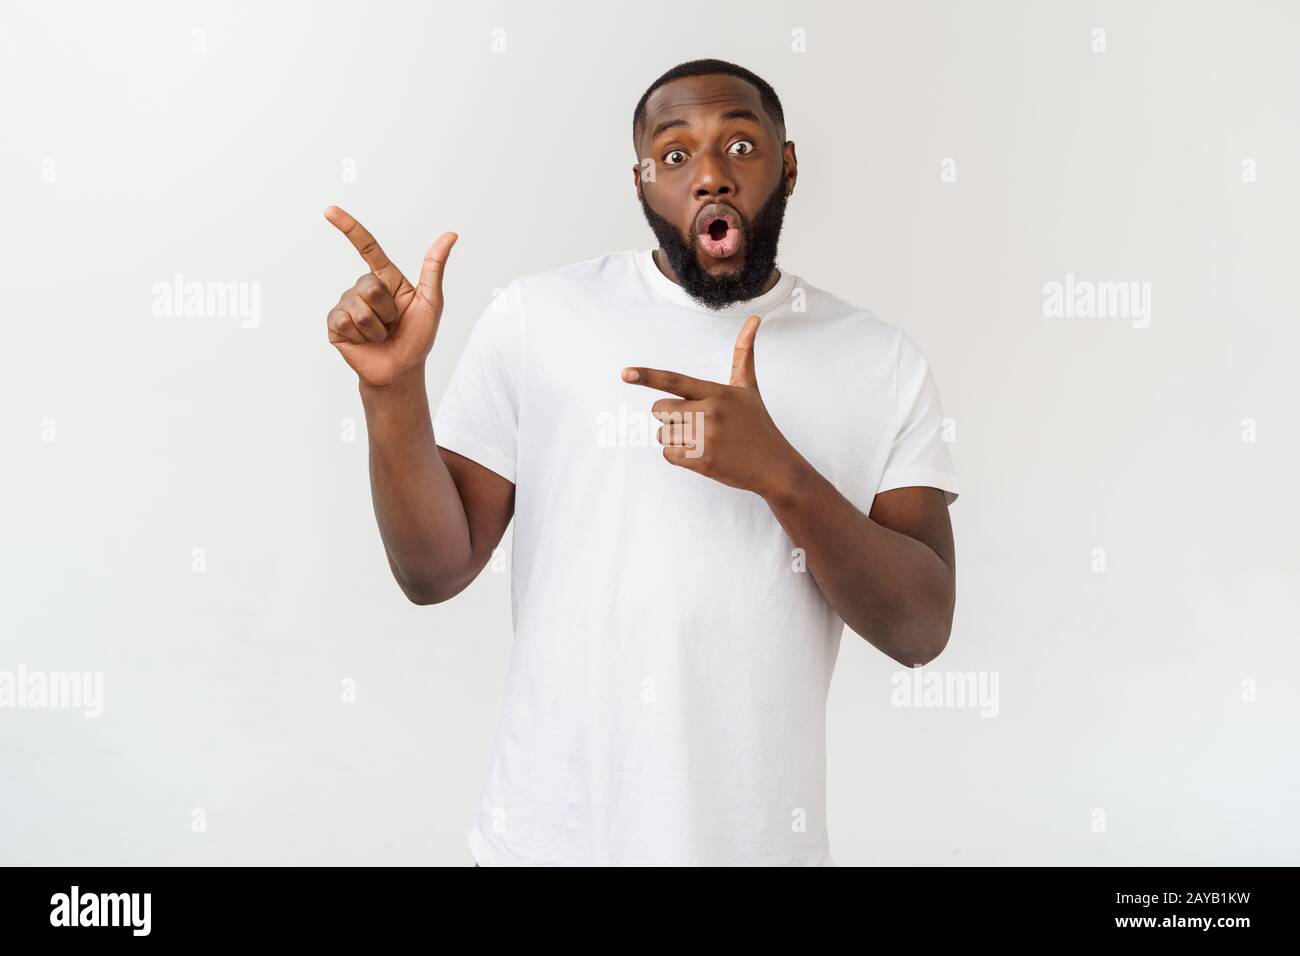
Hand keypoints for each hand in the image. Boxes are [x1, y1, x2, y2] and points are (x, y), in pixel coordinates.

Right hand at [323, 205, 457, 387]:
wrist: (402, 370)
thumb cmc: (417, 336)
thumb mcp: (431, 301)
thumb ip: (435, 267)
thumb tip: (451, 235)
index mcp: (385, 279)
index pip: (366, 247)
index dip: (348, 228)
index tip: (330, 211)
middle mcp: (363, 288)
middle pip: (371, 286)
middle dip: (388, 311)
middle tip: (393, 325)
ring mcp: (347, 305)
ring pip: (360, 308)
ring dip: (377, 328)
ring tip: (381, 336)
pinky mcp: (335, 324)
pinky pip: (345, 322)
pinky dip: (361, 336)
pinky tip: (365, 342)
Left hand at [622, 314, 806, 499]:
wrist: (773, 466)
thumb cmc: (757, 424)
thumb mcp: (748, 388)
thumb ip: (743, 354)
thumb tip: (754, 317)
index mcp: (716, 393)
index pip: (674, 381)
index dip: (648, 376)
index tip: (626, 374)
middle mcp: (708, 413)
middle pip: (659, 408)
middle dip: (671, 416)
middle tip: (697, 422)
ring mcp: (704, 438)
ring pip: (662, 434)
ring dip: (676, 438)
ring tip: (704, 439)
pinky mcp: (701, 461)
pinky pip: (668, 454)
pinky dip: (679, 456)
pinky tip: (702, 454)